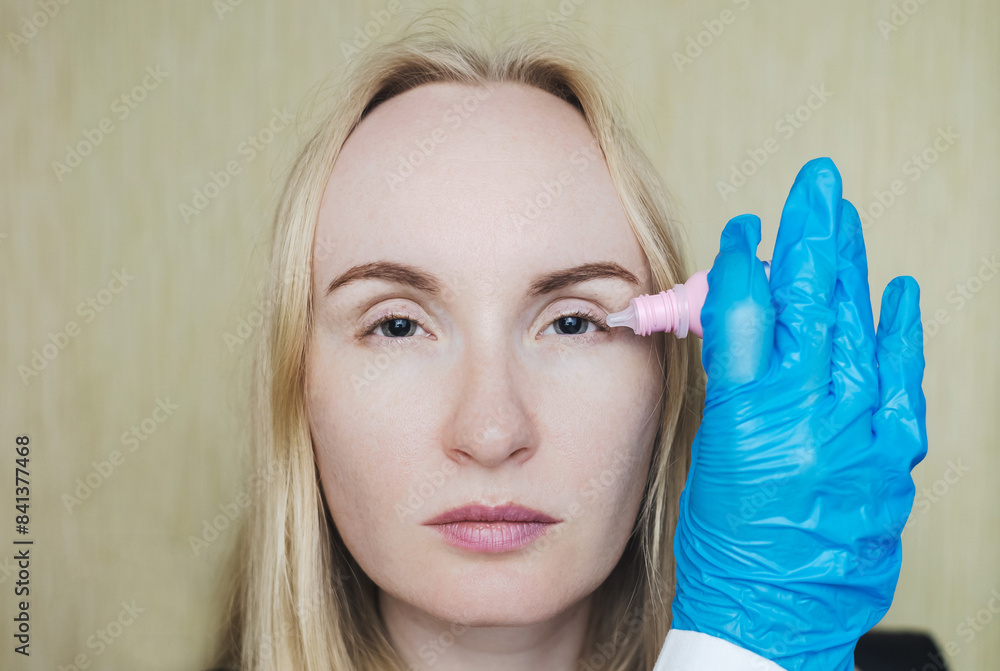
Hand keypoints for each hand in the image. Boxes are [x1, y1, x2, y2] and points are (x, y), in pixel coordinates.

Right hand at [670, 157, 927, 670]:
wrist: (774, 615)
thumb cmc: (727, 544)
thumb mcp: (711, 451)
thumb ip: (732, 378)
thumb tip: (741, 321)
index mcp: (748, 411)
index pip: (747, 306)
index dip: (746, 259)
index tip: (746, 231)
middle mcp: (810, 412)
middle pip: (810, 299)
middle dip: (813, 233)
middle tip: (817, 184)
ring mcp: (860, 431)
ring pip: (857, 325)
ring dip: (851, 266)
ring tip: (844, 218)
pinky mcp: (893, 456)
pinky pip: (903, 378)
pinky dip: (902, 331)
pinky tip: (898, 290)